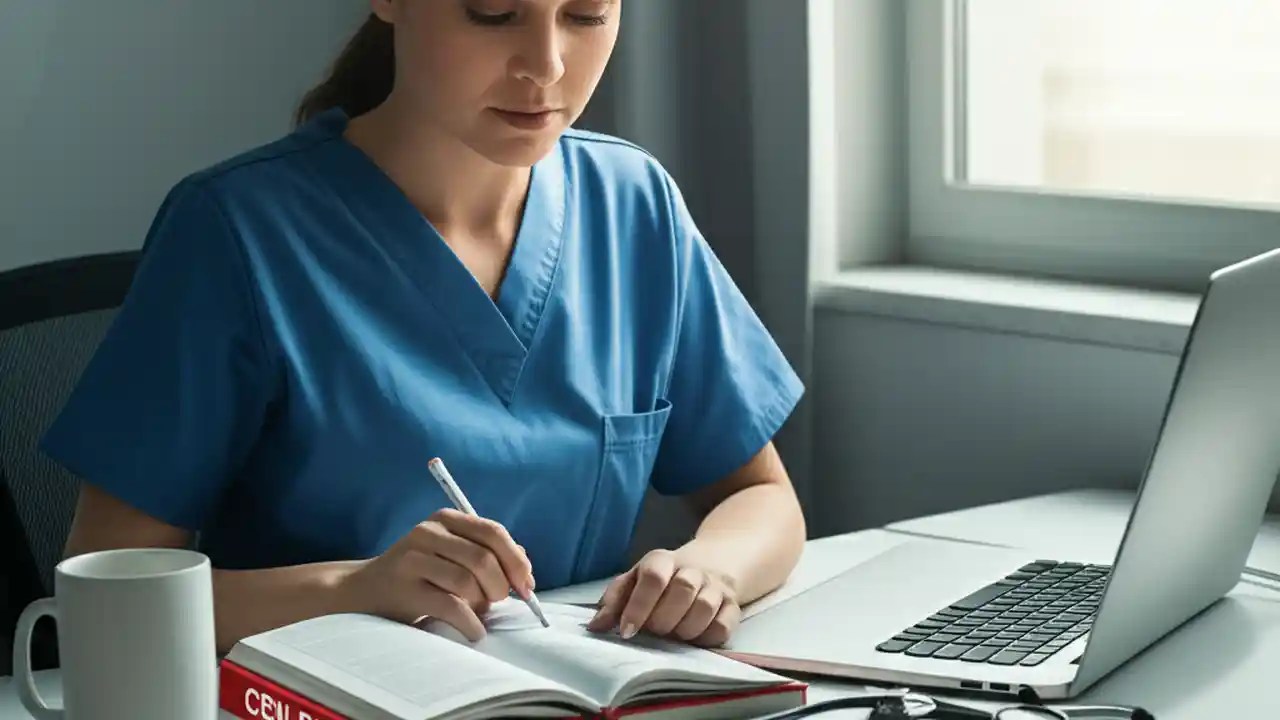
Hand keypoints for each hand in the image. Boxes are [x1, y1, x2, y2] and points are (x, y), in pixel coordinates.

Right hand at [336, 508, 533, 641]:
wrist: (364, 591)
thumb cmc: (419, 575)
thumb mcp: (450, 554)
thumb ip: (485, 552)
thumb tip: (524, 567)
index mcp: (446, 518)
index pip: (493, 532)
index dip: (516, 559)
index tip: (527, 585)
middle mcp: (428, 532)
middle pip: (483, 557)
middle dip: (501, 585)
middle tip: (500, 601)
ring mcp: (413, 558)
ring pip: (468, 581)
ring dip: (483, 603)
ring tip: (479, 612)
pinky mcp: (404, 588)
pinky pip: (451, 606)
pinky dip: (470, 622)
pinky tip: (474, 630)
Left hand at [585, 549, 741, 646]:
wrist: (710, 564)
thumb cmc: (661, 580)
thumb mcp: (634, 581)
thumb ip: (614, 601)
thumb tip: (595, 627)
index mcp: (662, 560)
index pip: (653, 576)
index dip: (639, 606)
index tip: (627, 631)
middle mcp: (692, 570)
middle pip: (682, 589)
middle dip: (662, 619)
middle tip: (652, 632)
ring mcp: (716, 587)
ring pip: (705, 607)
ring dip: (684, 629)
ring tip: (673, 635)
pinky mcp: (733, 606)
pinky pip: (724, 625)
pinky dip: (707, 638)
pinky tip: (693, 640)